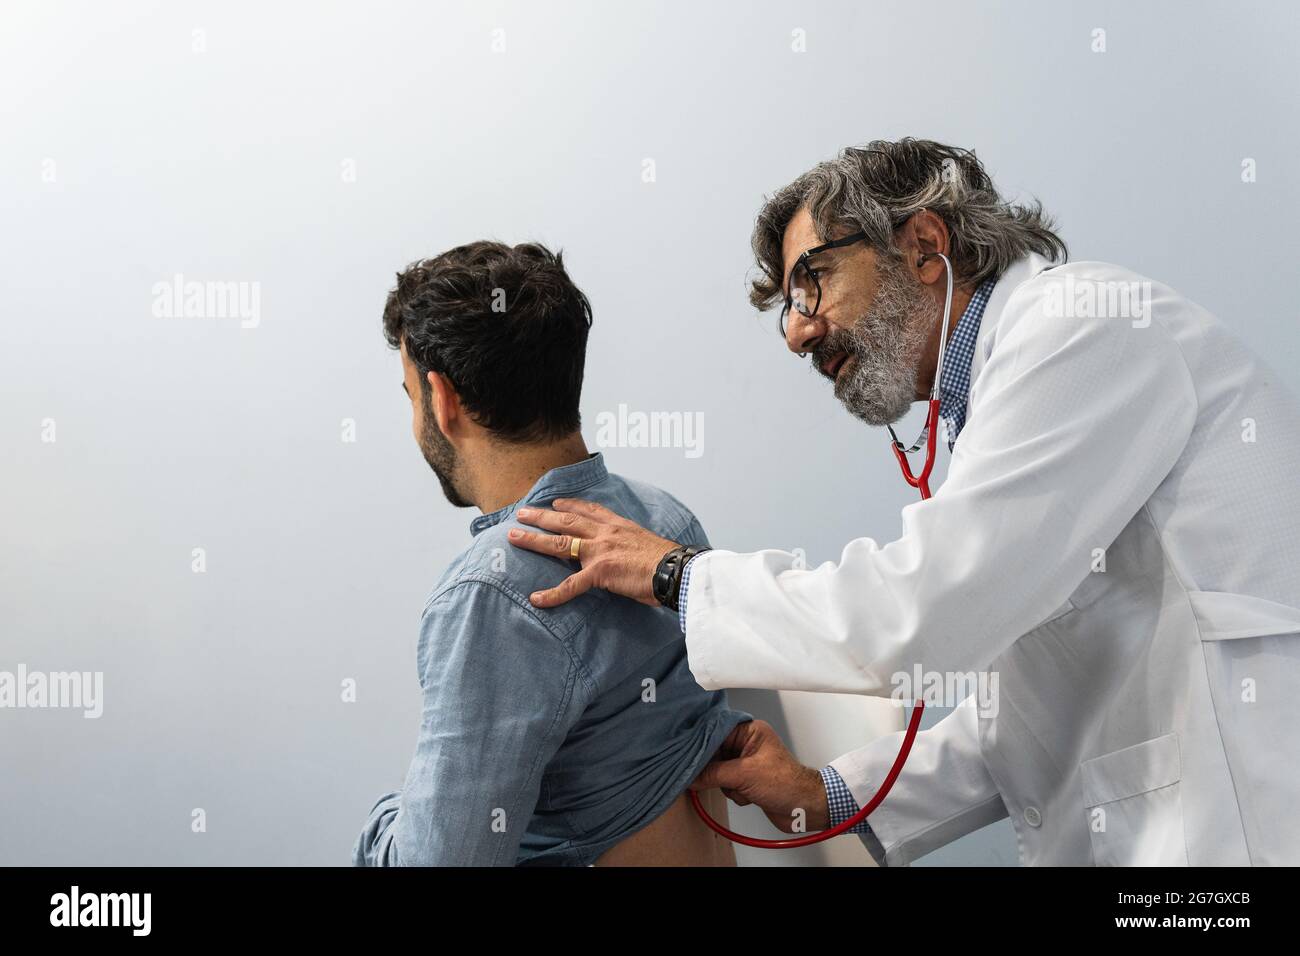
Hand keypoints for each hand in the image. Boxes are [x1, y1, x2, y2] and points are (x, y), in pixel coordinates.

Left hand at [506, 498, 679, 607]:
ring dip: (534, 540)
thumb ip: (632, 546)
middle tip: (521, 513)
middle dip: (541, 516)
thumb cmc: (668, 561)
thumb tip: (630, 555)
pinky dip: (552, 594)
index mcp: (619, 526)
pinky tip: (537, 598)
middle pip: (566, 521)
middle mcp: (606, 533)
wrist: (676, 569)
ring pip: (560, 543)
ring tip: (513, 537)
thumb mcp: (648, 543)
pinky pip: (570, 585)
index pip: (590, 511)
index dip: (569, 506)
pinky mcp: (600, 572)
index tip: (555, 503)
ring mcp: (600, 551)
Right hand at [690, 719, 829, 832]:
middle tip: (714, 778)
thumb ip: (713, 773)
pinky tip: (749, 796)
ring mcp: (747, 763)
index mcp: (750, 731)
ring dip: (728, 785)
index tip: (687, 755)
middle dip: (717, 770)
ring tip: (744, 789)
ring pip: (719, 772)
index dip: (702, 745)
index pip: (716, 732)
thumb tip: (690, 776)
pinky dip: (734, 793)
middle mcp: (748, 744)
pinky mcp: (748, 781)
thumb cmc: (786, 783)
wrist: (804, 807)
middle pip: (715, 754)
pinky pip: (727, 785)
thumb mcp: (744, 774)